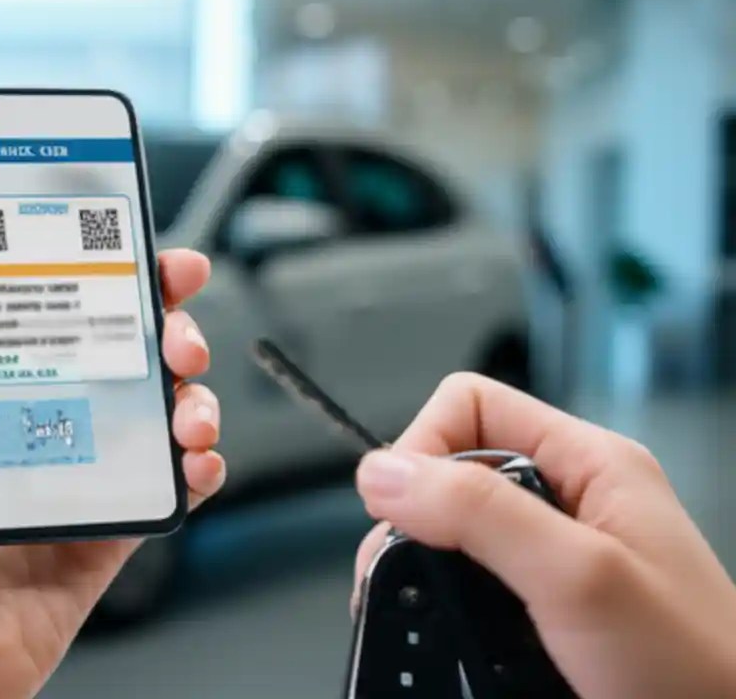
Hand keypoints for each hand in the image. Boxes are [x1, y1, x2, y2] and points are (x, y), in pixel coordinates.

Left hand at [0, 243, 224, 698]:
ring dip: (187, 396)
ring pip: (150, 414)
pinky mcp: (104, 530)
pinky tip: (195, 460)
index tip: (136, 253)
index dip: (95, 281)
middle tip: (178, 333)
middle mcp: (29, 430)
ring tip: (188, 406)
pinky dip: (194, 467)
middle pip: (113, 357)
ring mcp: (72, 479)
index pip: (45, 318)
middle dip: (161, 331)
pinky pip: (163, 487)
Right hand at [353, 373, 735, 697]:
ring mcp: (555, 555)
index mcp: (589, 463)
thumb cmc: (693, 673)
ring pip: (451, 532)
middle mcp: (569, 499)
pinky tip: (455, 638)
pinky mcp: (541, 606)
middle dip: (413, 520)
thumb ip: (480, 513)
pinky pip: (466, 584)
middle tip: (408, 579)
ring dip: (425, 571)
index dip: (423, 449)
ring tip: (430, 618)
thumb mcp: (577, 577)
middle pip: (450, 469)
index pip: (469, 405)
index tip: (404, 514)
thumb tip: (384, 472)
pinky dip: (444, 608)